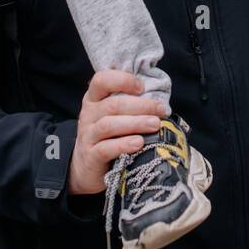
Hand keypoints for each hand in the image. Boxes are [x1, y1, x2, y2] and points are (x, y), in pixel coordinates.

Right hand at [67, 70, 166, 195]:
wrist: (87, 168)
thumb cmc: (108, 136)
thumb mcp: (112, 116)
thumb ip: (128, 104)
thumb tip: (158, 100)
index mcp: (94, 99)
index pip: (101, 80)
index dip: (122, 80)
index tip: (142, 88)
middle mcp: (88, 115)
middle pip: (112, 105)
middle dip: (140, 106)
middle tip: (161, 110)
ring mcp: (87, 136)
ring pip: (108, 125)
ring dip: (135, 123)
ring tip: (155, 125)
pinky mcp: (91, 156)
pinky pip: (105, 148)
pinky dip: (124, 144)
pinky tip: (139, 143)